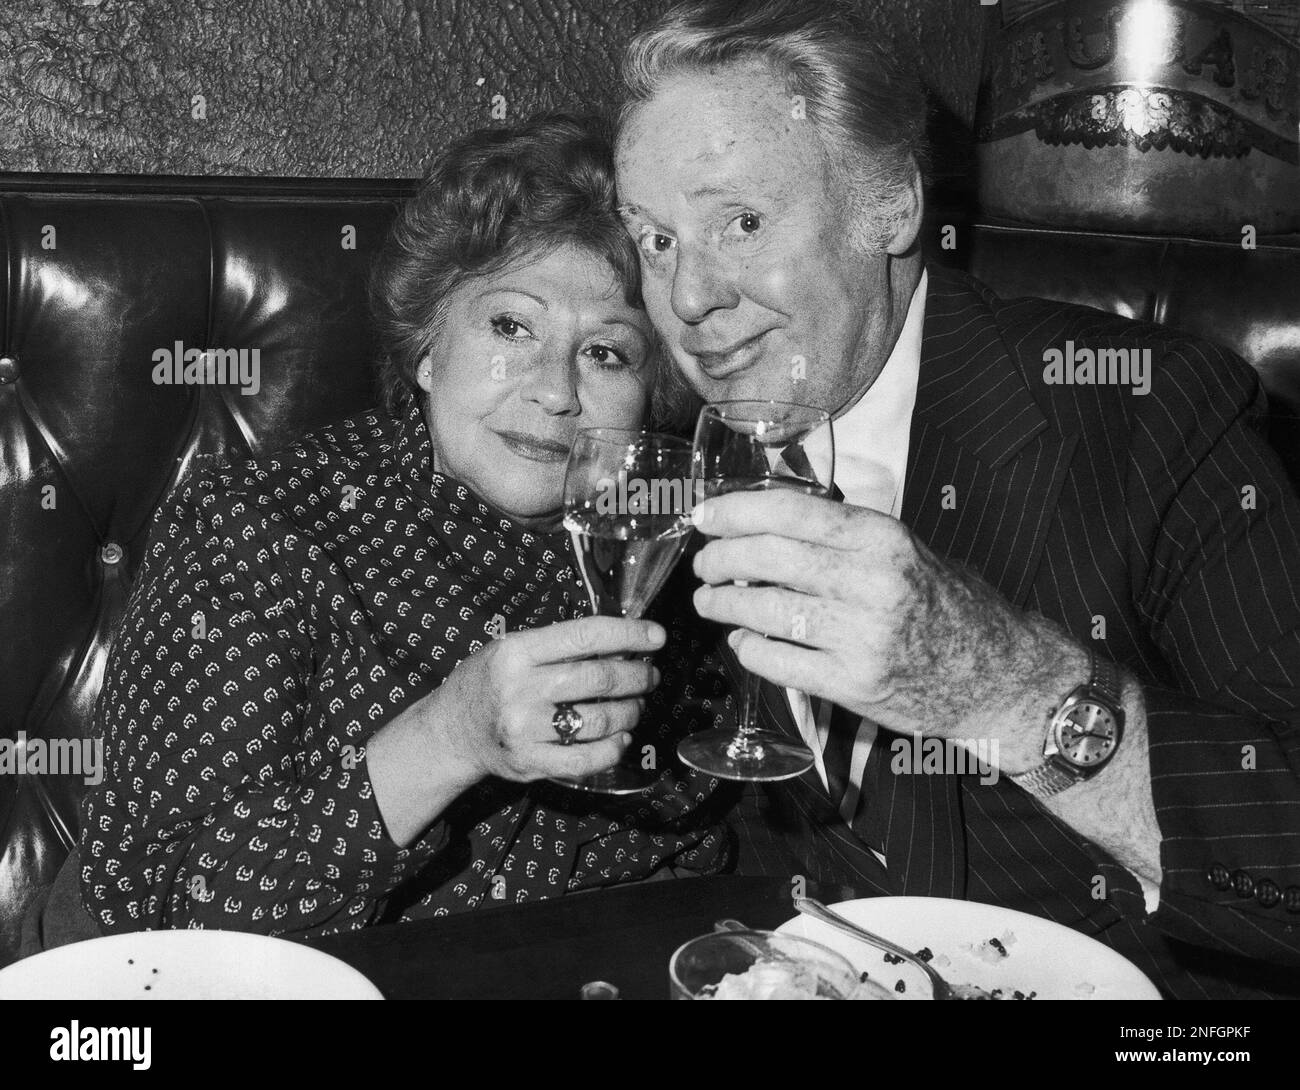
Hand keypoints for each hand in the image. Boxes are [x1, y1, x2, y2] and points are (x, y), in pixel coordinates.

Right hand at [423, 615, 666, 783]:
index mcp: (517, 652)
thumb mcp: (512, 649)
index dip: (629, 634)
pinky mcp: (530, 762)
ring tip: (636, 705)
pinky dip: (613, 748)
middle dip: (638, 676)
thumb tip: (620, 640)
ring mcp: (525, 729)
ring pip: (600, 720)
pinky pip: (586, 759)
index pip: (585, 635)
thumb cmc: (489, 682)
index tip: (656, 636)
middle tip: (650, 675)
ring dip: (631, 711)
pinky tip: (621, 737)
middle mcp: (520, 689)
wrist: (451, 730)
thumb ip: (558, 644)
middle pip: (599, 679)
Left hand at [690, 490, 1084, 764]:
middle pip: (768, 558)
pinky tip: (744, 640)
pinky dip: (749, 648)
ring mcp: (863, 636)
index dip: (735, 511)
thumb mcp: (906, 551)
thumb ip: (844, 536)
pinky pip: (778, 661)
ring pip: (765, 610)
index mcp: (883, 539)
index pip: (790, 511)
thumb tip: (764, 521)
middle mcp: (873, 582)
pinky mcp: (854, 683)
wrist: (1000, 677)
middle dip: (720, 557)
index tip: (704, 516)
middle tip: (704, 563)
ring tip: (710, 600)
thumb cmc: (948, 607)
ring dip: (724, 603)